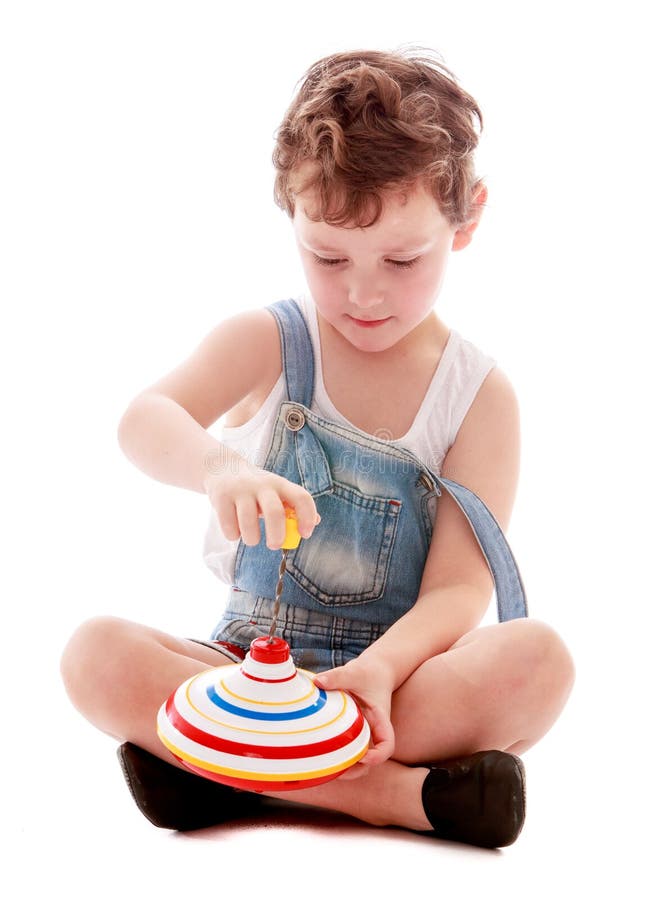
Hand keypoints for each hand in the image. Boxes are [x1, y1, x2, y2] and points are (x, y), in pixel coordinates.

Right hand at [205, 458, 319, 549]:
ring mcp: (240, 490)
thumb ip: (293, 506)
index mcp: (280, 484)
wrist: (221, 467)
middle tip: (274, 545)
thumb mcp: (276, 490)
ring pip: (248, 523)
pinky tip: (235, 530)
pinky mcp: (221, 498)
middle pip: (274, 512)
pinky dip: (233, 535)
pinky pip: (229, 527)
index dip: (307, 517)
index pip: (301, 497)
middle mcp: (261, 485)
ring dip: (251, 539)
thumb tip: (316, 521)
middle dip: (277, 535)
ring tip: (251, 538)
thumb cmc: (255, 487)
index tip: (305, 534)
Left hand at [313, 657, 395, 774]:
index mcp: (380, 719)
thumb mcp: (355, 671)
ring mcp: (364, 733)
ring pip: (359, 760)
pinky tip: (319, 754)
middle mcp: (373, 730)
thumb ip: (337, 676)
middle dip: (356, 770)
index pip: (387, 745)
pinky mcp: (353, 732)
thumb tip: (316, 682)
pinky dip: (337, 756)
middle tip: (336, 772)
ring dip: (346, 767)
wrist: (375, 669)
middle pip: (372, 761)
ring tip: (325, 769)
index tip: (362, 757)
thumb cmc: (368, 672)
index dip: (377, 756)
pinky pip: (348, 749)